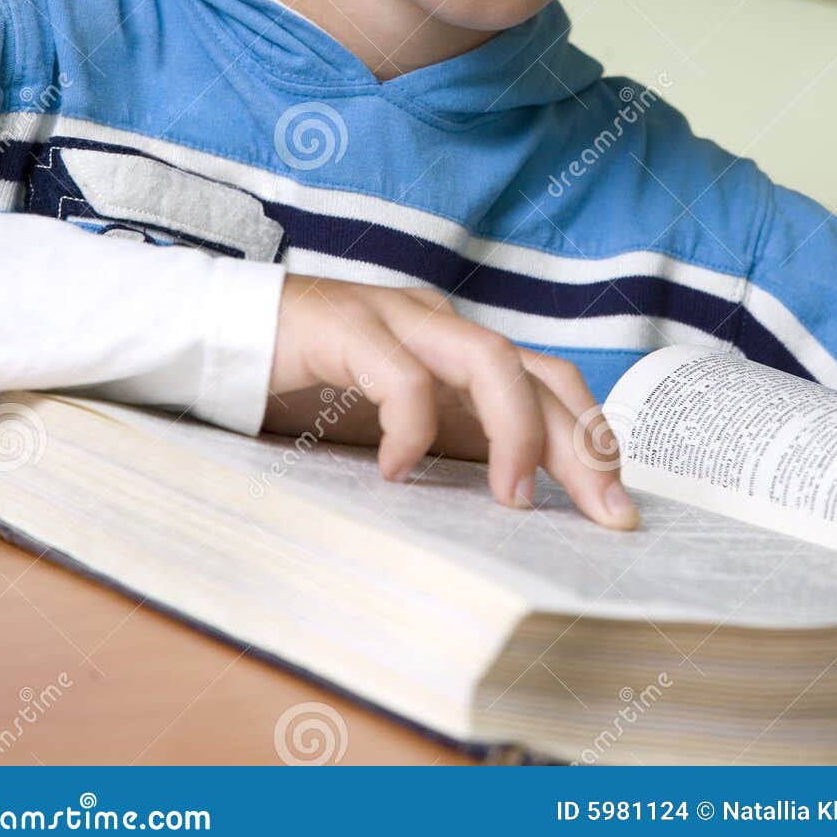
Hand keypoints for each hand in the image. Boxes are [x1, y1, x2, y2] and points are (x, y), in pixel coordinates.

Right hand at [262, 272, 639, 530]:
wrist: (218, 337)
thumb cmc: (307, 387)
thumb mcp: (393, 425)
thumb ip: (447, 448)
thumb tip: (516, 514)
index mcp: (458, 349)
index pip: (552, 382)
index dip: (592, 440)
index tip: (617, 512)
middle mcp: (441, 325)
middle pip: (540, 371)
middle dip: (581, 446)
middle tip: (604, 516)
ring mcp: (397, 320)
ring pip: (489, 360)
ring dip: (514, 433)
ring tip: (510, 500)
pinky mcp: (346, 327)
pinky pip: (400, 373)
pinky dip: (411, 427)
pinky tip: (395, 474)